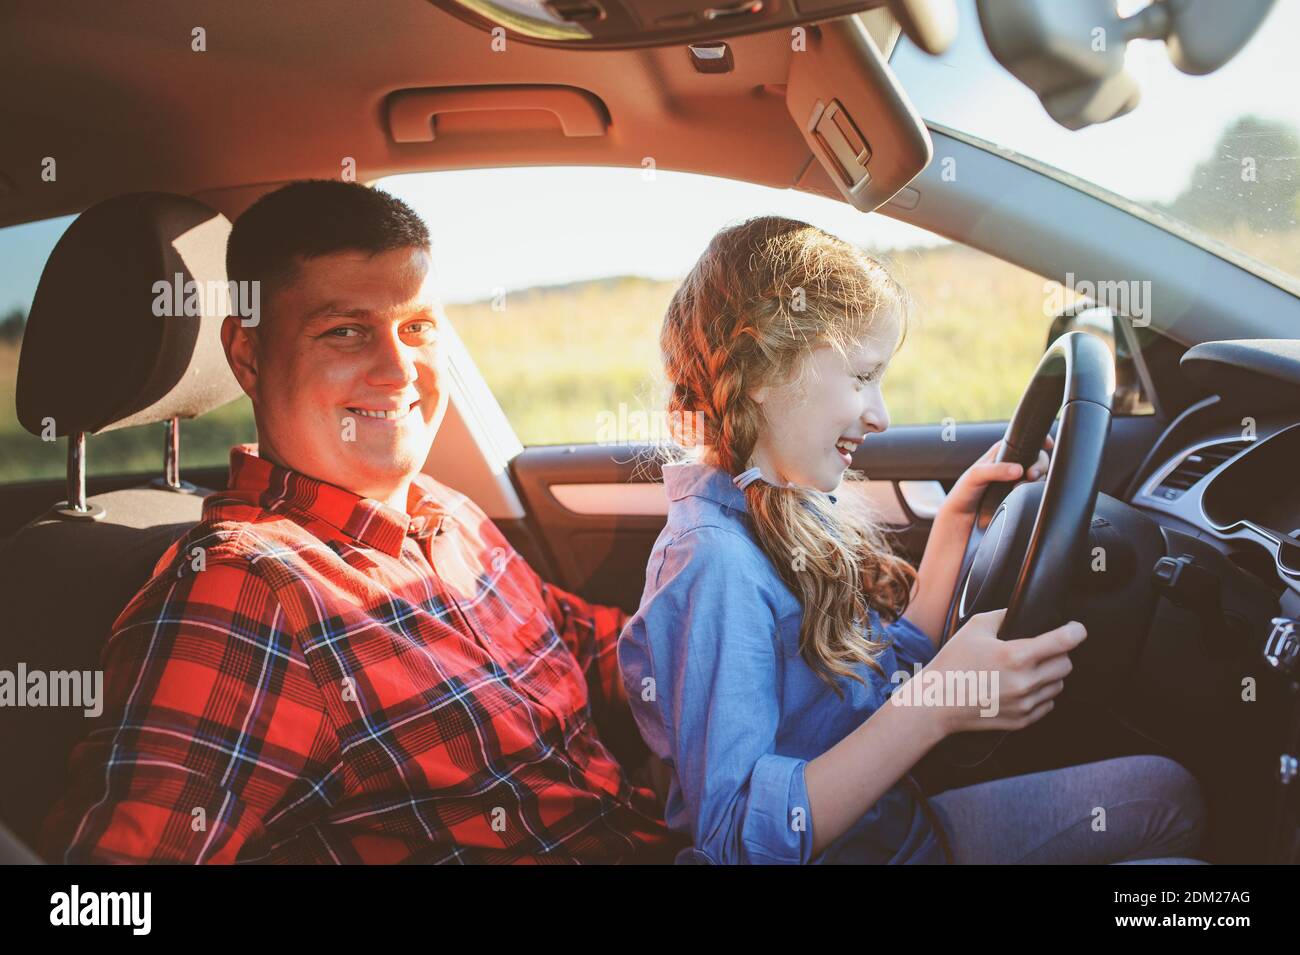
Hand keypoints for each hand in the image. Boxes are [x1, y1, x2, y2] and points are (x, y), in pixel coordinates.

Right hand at [921, 608, 1086, 734]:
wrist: (937, 702)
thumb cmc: (952, 664)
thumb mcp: (974, 628)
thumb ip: (1003, 615)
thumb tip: (1019, 612)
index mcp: (1015, 656)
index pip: (1063, 642)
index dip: (1076, 631)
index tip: (1077, 629)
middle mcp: (1025, 682)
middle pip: (1066, 664)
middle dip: (1059, 654)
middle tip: (1042, 650)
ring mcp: (1025, 704)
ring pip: (1059, 685)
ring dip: (1050, 675)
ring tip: (1028, 670)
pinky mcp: (1022, 720)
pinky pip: (1047, 704)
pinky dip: (1041, 694)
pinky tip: (1021, 687)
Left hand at [939, 434, 1053, 522]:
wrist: (961, 516)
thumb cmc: (965, 491)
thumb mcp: (976, 475)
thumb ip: (996, 470)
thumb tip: (1019, 470)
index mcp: (1001, 453)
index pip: (1024, 441)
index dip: (1039, 441)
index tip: (1048, 444)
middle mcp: (1011, 465)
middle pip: (1037, 458)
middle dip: (1040, 464)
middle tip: (1031, 475)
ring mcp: (1016, 480)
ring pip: (1039, 474)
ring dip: (1038, 478)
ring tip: (1025, 485)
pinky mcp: (1019, 495)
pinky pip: (1034, 489)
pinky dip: (1035, 490)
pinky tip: (1028, 493)